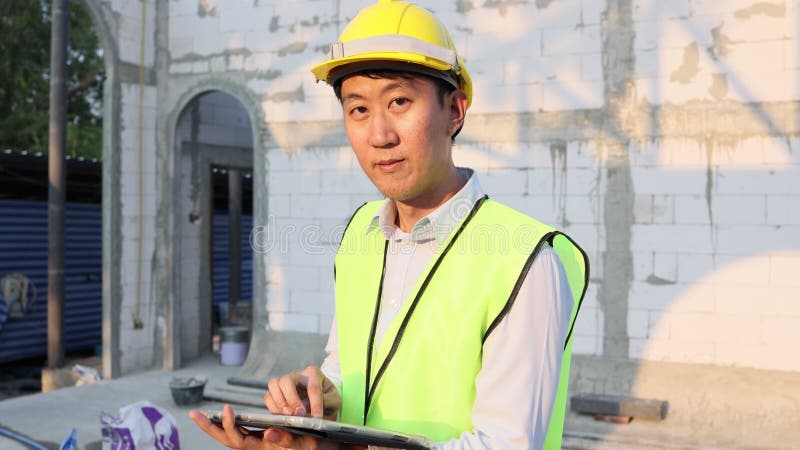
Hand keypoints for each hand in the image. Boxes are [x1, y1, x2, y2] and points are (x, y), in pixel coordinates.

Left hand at [189, 404, 348, 449]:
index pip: (239, 440)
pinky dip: (223, 424)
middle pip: (226, 440)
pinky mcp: (253, 436)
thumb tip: (268, 432)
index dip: (230, 426)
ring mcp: (252, 442)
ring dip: (211, 426)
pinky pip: (234, 431)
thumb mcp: (303, 442)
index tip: (228, 409)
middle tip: (194, 414)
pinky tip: (215, 416)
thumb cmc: (309, 443)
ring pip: (227, 436)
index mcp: (262, 448)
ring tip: (197, 414)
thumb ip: (286, 438)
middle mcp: (254, 446)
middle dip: (209, 427)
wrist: (312, 446)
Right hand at [265, 366, 340, 420]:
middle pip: (287, 380)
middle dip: (292, 398)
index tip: (317, 418)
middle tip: (299, 414)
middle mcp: (297, 374)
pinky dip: (273, 407)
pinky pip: (268, 396)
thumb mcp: (334, 400)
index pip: (313, 387)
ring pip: (274, 384)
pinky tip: (282, 416)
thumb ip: (325, 402)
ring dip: (279, 402)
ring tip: (288, 416)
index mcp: (314, 373)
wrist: (321, 401)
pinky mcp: (276, 392)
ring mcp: (284, 382)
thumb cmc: (328, 399)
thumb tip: (306, 407)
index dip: (315, 403)